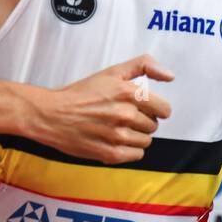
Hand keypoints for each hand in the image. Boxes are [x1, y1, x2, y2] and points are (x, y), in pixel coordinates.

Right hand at [31, 55, 172, 162]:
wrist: (51, 115)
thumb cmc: (80, 94)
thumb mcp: (111, 72)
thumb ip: (144, 66)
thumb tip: (170, 76)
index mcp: (128, 92)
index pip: (164, 109)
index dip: (154, 108)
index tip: (143, 108)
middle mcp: (125, 114)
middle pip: (153, 125)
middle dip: (141, 121)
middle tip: (121, 117)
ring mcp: (118, 136)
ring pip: (146, 141)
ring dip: (135, 136)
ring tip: (115, 128)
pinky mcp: (110, 154)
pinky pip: (136, 155)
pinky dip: (128, 150)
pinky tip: (113, 140)